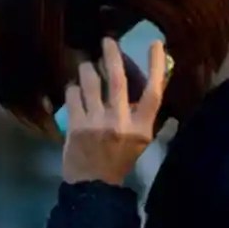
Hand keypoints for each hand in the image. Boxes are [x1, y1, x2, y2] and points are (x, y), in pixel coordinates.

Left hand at [61, 37, 167, 185]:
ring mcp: (96, 123)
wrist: (92, 186)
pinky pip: (72, 95)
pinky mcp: (76, 126)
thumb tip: (155, 85)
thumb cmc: (119, 162)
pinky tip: (74, 89)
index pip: (154, 91)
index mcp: (141, 127)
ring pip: (90, 82)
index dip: (156, 66)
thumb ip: (145, 115)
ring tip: (85, 65)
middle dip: (111, 54)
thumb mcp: (140, 141)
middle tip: (106, 41)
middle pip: (118, 79)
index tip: (155, 44)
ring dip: (87, 69)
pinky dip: (72, 88)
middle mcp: (120, 121)